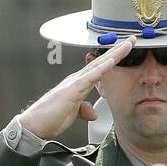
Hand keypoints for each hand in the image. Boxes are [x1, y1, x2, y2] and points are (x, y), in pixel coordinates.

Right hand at [18, 35, 135, 138]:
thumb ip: (83, 110)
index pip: (99, 68)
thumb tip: (93, 113)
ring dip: (114, 54)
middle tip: (132, 40)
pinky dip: (102, 68)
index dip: (112, 59)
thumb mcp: (72, 114)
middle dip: (117, 50)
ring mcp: (74, 83)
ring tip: (128, 44)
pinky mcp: (72, 90)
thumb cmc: (49, 119)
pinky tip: (112, 60)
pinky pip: (90, 77)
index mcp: (77, 84)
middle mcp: (76, 80)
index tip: (125, 50)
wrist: (34, 126)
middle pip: (101, 62)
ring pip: (98, 65)